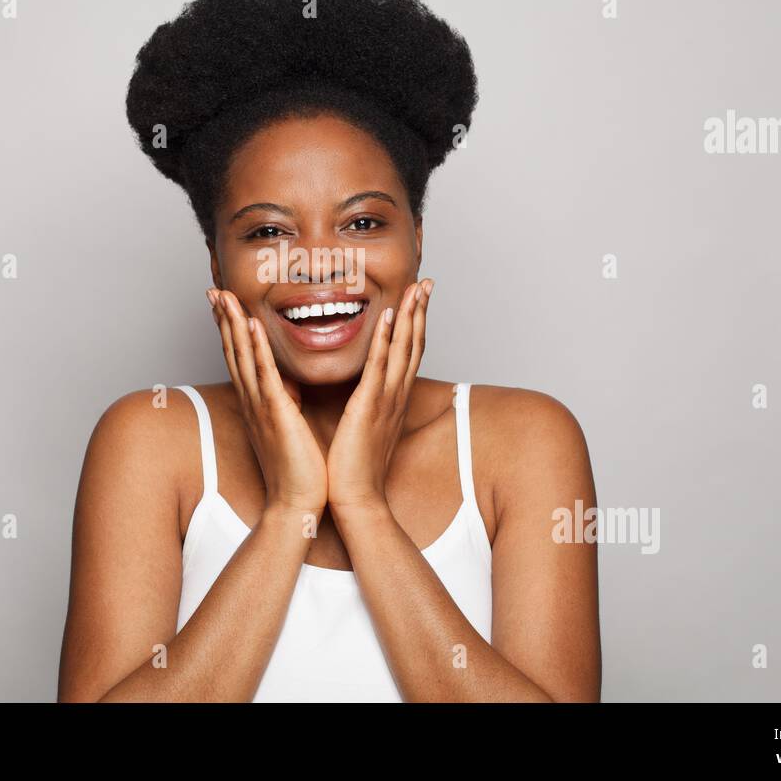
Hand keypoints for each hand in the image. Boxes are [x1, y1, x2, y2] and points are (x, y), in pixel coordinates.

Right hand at [207, 288, 327, 516]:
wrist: (297, 503)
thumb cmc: (298, 470)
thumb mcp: (289, 429)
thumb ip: (286, 405)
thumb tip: (291, 388)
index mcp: (258, 404)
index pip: (241, 359)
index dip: (230, 330)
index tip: (224, 304)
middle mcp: (253, 401)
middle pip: (233, 351)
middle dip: (223, 319)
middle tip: (213, 289)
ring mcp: (261, 405)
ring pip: (242, 356)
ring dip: (232, 323)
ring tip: (224, 295)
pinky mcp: (275, 412)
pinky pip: (263, 373)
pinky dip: (254, 347)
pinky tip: (249, 323)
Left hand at [326, 278, 432, 510]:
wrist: (355, 500)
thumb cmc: (353, 468)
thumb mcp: (363, 428)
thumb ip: (365, 405)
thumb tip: (360, 392)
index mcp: (392, 400)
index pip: (407, 354)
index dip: (415, 324)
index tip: (418, 298)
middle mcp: (395, 396)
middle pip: (414, 345)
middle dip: (421, 311)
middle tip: (427, 281)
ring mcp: (385, 400)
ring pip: (403, 349)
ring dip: (411, 316)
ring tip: (417, 287)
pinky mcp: (369, 406)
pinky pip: (379, 367)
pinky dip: (386, 339)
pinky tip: (390, 316)